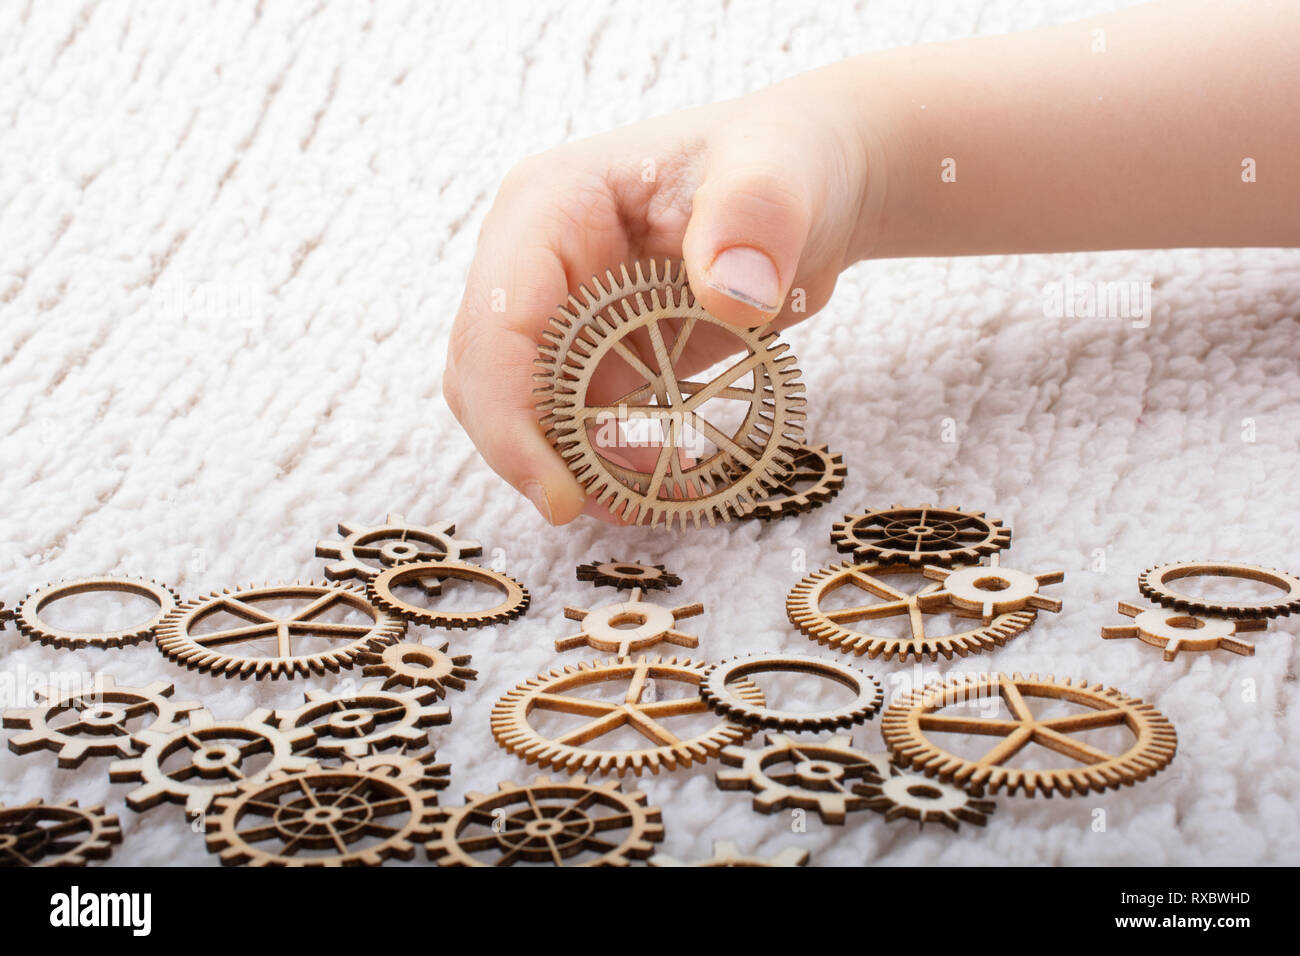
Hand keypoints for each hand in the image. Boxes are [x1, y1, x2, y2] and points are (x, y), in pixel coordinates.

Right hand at [443, 69, 881, 523]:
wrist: (812, 189)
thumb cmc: (783, 160)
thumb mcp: (777, 174)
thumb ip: (753, 218)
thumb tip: (730, 298)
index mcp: (547, 209)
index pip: (494, 326)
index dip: (510, 419)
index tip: (561, 494)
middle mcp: (533, 264)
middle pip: (486, 380)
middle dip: (530, 456)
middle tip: (607, 511)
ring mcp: (560, 312)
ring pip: (523, 412)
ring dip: (570, 468)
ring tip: (649, 498)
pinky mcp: (595, 353)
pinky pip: (576, 424)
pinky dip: (607, 464)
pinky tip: (664, 480)